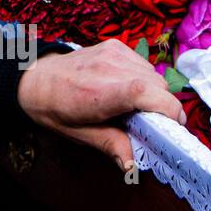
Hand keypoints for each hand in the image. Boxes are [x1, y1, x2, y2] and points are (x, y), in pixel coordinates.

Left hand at [17, 40, 185, 171]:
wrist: (36, 79)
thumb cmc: (56, 109)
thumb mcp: (79, 134)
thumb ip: (109, 145)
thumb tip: (131, 164)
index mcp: (98, 93)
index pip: (144, 92)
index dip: (167, 108)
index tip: (174, 125)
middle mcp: (107, 68)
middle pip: (157, 86)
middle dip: (162, 106)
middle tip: (151, 123)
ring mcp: (112, 53)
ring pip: (154, 74)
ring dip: (154, 92)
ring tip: (135, 106)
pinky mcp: (115, 45)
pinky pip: (143, 64)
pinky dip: (144, 78)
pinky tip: (127, 88)